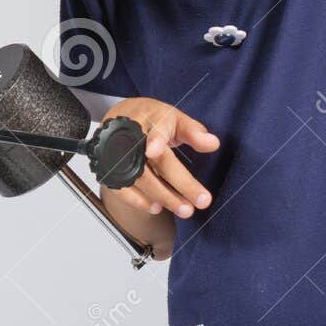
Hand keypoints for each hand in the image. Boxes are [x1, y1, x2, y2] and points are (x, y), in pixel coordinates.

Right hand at [100, 97, 219, 218]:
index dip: (155, 140)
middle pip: (155, 161)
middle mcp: (134, 137)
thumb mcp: (175, 119)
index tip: (154, 150)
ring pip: (141, 178)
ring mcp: (119, 154)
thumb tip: (213, 143)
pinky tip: (157, 207)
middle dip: (180, 182)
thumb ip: (193, 132)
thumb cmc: (153, 120)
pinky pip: (122, 188)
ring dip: (164, 196)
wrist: (122, 116)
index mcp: (152, 119)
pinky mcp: (111, 169)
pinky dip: (139, 200)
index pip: (155, 131)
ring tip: (185, 209)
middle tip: (202, 200)